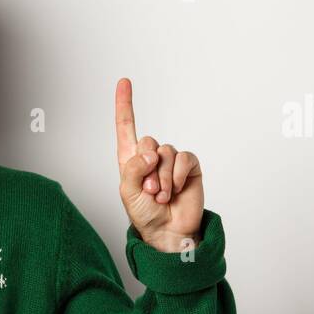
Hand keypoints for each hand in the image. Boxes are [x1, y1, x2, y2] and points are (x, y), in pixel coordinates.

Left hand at [114, 77, 203, 252]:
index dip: (125, 104)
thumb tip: (151, 153)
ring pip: (166, 152)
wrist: (168, 232)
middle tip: (149, 191)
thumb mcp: (129, 193)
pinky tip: (176, 190)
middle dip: (147, 168)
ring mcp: (171, 161)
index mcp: (131, 160)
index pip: (126, 127)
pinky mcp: (189, 167)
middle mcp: (151, 156)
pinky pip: (184, 159)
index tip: (124, 81)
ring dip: (162, 178)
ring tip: (161, 196)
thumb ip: (134, 169)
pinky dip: (177, 176)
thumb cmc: (145, 214)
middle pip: (148, 140)